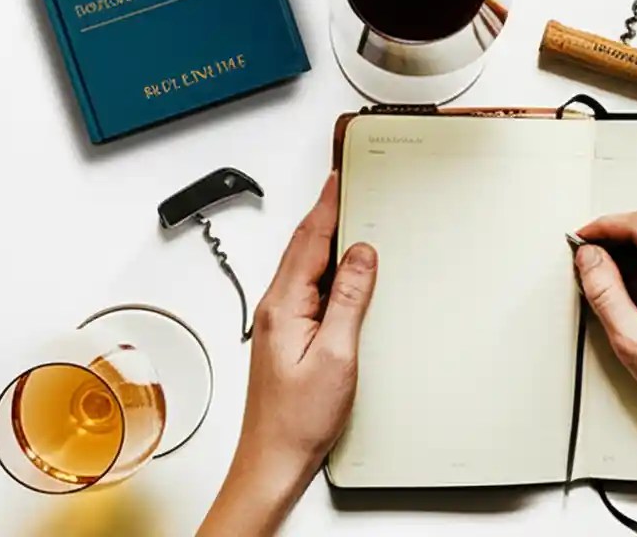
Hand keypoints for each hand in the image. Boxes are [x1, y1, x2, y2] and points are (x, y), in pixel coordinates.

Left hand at [199, 173, 377, 536]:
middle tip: (347, 187)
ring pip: (306, 268)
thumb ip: (350, 300)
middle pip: (304, 248)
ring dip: (327, 241)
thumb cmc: (298, 419)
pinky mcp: (290, 337)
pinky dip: (328, 270)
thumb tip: (362, 255)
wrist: (274, 459)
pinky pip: (310, 289)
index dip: (326, 206)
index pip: (308, 240)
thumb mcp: (336, 355)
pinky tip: (343, 271)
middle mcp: (277, 309)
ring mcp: (281, 323)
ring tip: (349, 218)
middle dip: (326, 214)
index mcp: (284, 305)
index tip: (338, 178)